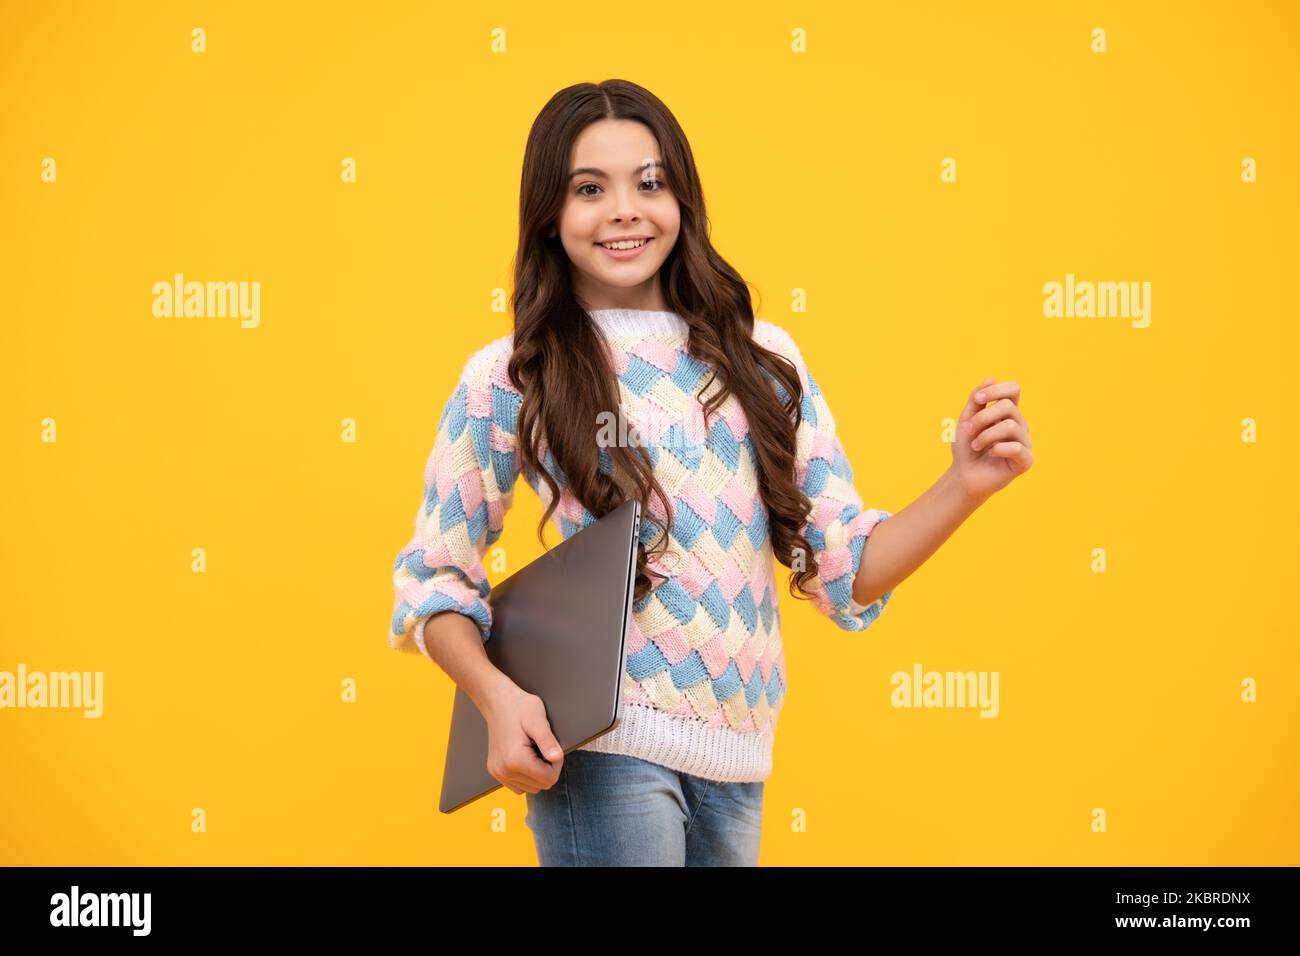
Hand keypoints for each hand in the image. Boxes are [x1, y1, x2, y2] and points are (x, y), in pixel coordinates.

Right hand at [482, 685, 564, 794]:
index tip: (551, 746)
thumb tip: (556, 758)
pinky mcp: (496, 772)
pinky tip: (525, 758)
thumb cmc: (519, 707)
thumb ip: (548, 741)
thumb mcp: (537, 719)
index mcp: (515, 759)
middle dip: (547, 768)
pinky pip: (519, 787)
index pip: (549, 778)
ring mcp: (498, 773)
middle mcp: (504, 771)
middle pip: (541, 785)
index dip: (557, 763)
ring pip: (531, 788)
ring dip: (537, 773)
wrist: (498, 703)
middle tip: (542, 747)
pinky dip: (526, 776)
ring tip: (532, 751)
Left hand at [951, 377, 1033, 503]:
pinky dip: (997, 449)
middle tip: (968, 430)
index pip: (1014, 389)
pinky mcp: (1026, 460)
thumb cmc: (966, 448)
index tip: (978, 400)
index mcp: (1008, 412)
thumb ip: (976, 399)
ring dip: (986, 435)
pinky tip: (990, 454)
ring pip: (1010, 425)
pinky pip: (1016, 447)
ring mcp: (1025, 442)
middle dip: (983, 417)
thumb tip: (990, 378)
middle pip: (1008, 406)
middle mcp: (1020, 424)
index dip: (997, 390)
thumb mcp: (966, 419)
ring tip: (975, 445)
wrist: (964, 475)